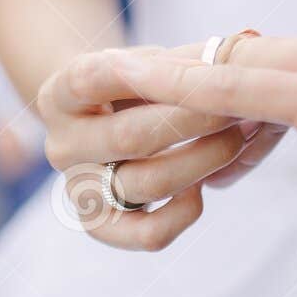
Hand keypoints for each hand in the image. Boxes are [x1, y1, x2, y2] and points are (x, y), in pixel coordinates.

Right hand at [36, 46, 258, 250]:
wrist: (104, 128)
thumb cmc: (132, 88)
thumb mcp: (140, 64)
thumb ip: (169, 65)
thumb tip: (221, 70)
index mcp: (59, 96)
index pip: (91, 79)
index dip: (148, 74)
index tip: (203, 68)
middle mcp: (60, 147)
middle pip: (130, 138)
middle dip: (195, 121)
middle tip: (237, 107)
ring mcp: (78, 190)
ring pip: (148, 184)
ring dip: (205, 160)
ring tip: (237, 139)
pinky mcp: (101, 227)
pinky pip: (149, 233)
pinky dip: (187, 210)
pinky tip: (204, 184)